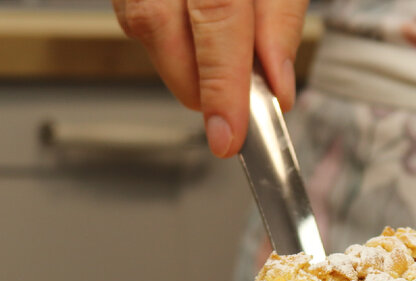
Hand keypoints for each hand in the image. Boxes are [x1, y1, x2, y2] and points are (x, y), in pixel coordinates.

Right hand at [113, 0, 309, 157]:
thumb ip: (281, 18)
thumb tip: (276, 85)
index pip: (216, 15)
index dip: (222, 82)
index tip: (229, 133)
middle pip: (160, 22)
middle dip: (198, 83)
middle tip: (227, 119)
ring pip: (141, 20)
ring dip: (182, 64)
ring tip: (217, 77)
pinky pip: (134, 9)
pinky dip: (169, 39)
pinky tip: (195, 44)